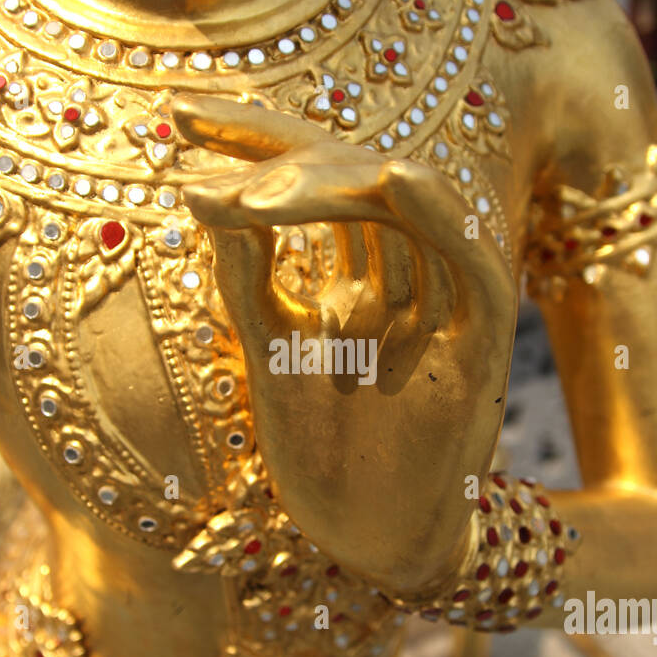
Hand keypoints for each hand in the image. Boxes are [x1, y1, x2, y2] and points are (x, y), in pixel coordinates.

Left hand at [175, 95, 516, 595]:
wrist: (372, 542)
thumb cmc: (324, 454)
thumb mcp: (268, 349)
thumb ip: (249, 274)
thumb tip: (205, 187)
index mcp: (360, 273)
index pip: (315, 174)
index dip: (253, 136)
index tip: (178, 115)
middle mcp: (404, 276)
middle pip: (353, 172)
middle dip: (277, 146)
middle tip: (198, 129)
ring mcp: (442, 306)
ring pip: (404, 206)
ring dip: (333, 182)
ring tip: (253, 191)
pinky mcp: (479, 349)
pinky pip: (471, 264)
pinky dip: (440, 217)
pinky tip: (391, 178)